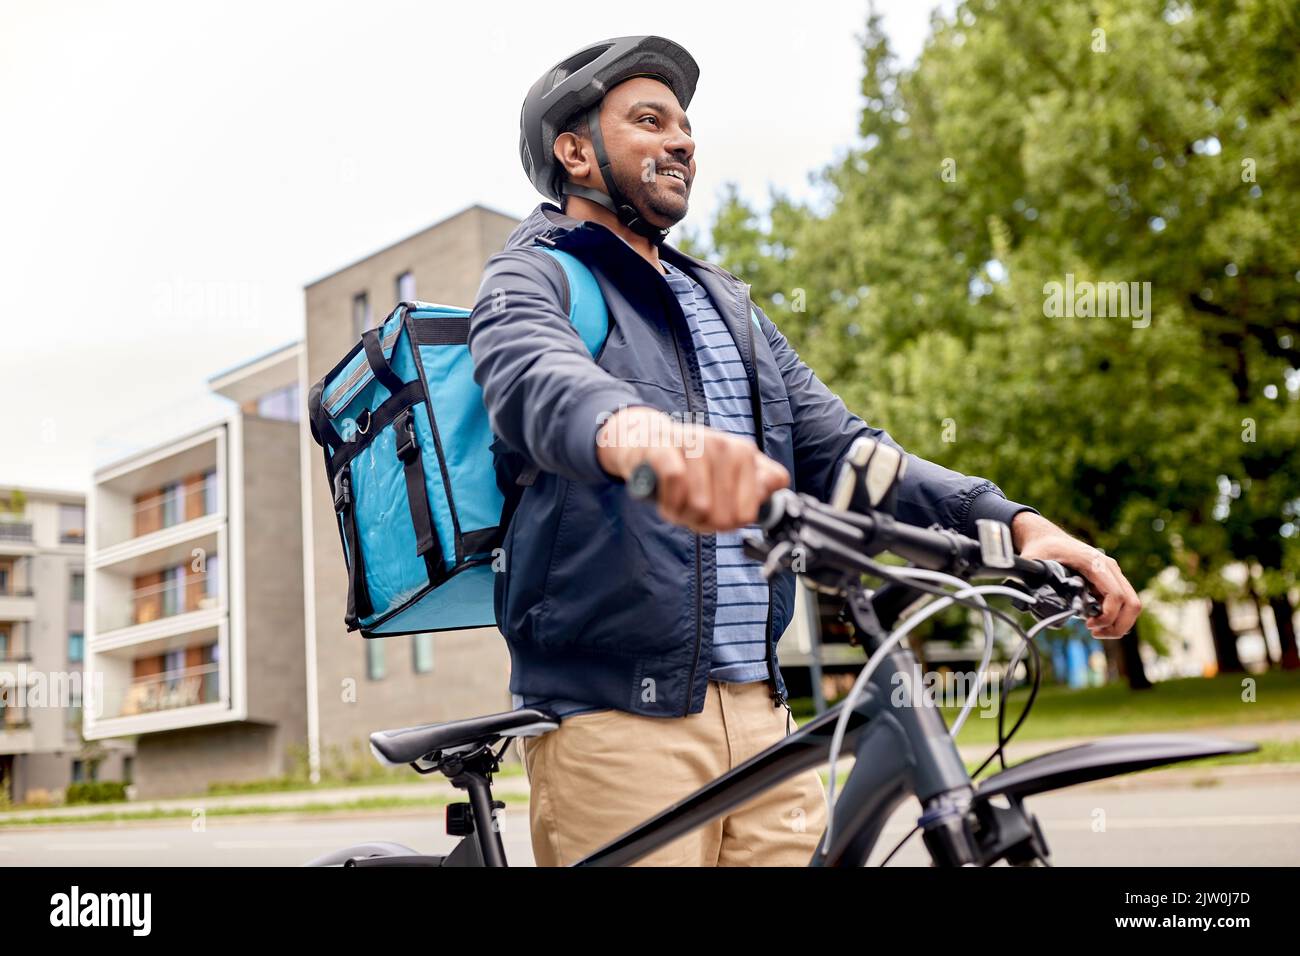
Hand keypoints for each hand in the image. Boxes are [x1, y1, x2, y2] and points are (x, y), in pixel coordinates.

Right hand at [596, 406, 789, 532]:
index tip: (715, 512)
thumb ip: (760, 483)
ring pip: (699, 504)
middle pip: (721, 517)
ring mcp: (694, 443)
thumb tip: (778, 484)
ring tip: (675, 502)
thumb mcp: (730, 473)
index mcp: (745, 454)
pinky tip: (663, 497)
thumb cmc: (692, 466)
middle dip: (701, 522)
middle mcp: (724, 445)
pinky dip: (666, 500)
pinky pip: (675, 481)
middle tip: (689, 509)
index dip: (726, 524)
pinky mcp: (664, 446)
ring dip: (681, 514)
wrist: (647, 441)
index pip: (746, 515)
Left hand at [1010, 512, 1141, 638]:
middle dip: (1117, 625)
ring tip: (1095, 630)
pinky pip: (1124, 602)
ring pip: (1132, 604)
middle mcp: (1108, 567)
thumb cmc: (1042, 549)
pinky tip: (1095, 620)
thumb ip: (1033, 581)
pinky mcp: (1110, 579)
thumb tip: (1029, 601)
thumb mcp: (1034, 564)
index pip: (1115, 595)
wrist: (1047, 537)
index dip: (1107, 616)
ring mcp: (1112, 573)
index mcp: (1094, 563)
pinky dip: (1115, 616)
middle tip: (1095, 633)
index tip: (1088, 626)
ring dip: (1118, 623)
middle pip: (1132, 603)